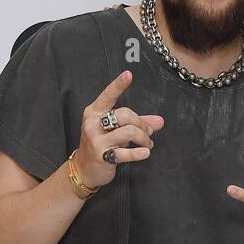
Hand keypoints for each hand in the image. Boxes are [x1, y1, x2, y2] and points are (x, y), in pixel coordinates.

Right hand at [75, 70, 163, 188]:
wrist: (84, 168)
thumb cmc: (102, 144)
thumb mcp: (117, 130)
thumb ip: (137, 123)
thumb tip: (159, 122)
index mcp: (94, 112)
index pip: (108, 96)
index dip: (118, 85)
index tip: (129, 75)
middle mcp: (93, 124)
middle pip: (124, 115)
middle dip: (141, 123)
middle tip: (148, 132)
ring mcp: (97, 140)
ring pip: (128, 132)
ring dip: (143, 138)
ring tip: (148, 144)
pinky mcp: (102, 156)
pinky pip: (124, 153)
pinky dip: (138, 153)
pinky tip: (145, 152)